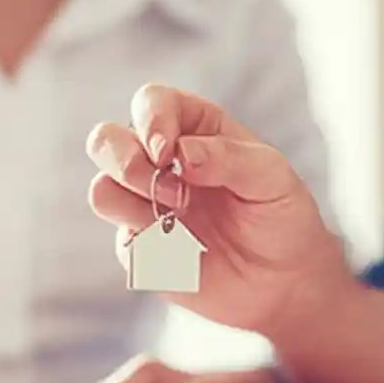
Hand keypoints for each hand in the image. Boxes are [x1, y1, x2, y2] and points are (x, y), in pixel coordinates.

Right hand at [86, 84, 352, 336]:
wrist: (281, 280)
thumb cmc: (279, 216)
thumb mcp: (272, 179)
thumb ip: (230, 157)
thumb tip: (182, 152)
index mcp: (192, 128)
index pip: (151, 102)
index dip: (150, 121)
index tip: (168, 153)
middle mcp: (159, 161)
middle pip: (105, 140)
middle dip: (125, 162)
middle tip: (170, 191)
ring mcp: (145, 204)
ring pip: (102, 191)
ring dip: (133, 206)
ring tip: (179, 221)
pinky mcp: (141, 247)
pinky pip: (125, 244)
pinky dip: (155, 250)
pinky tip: (189, 255)